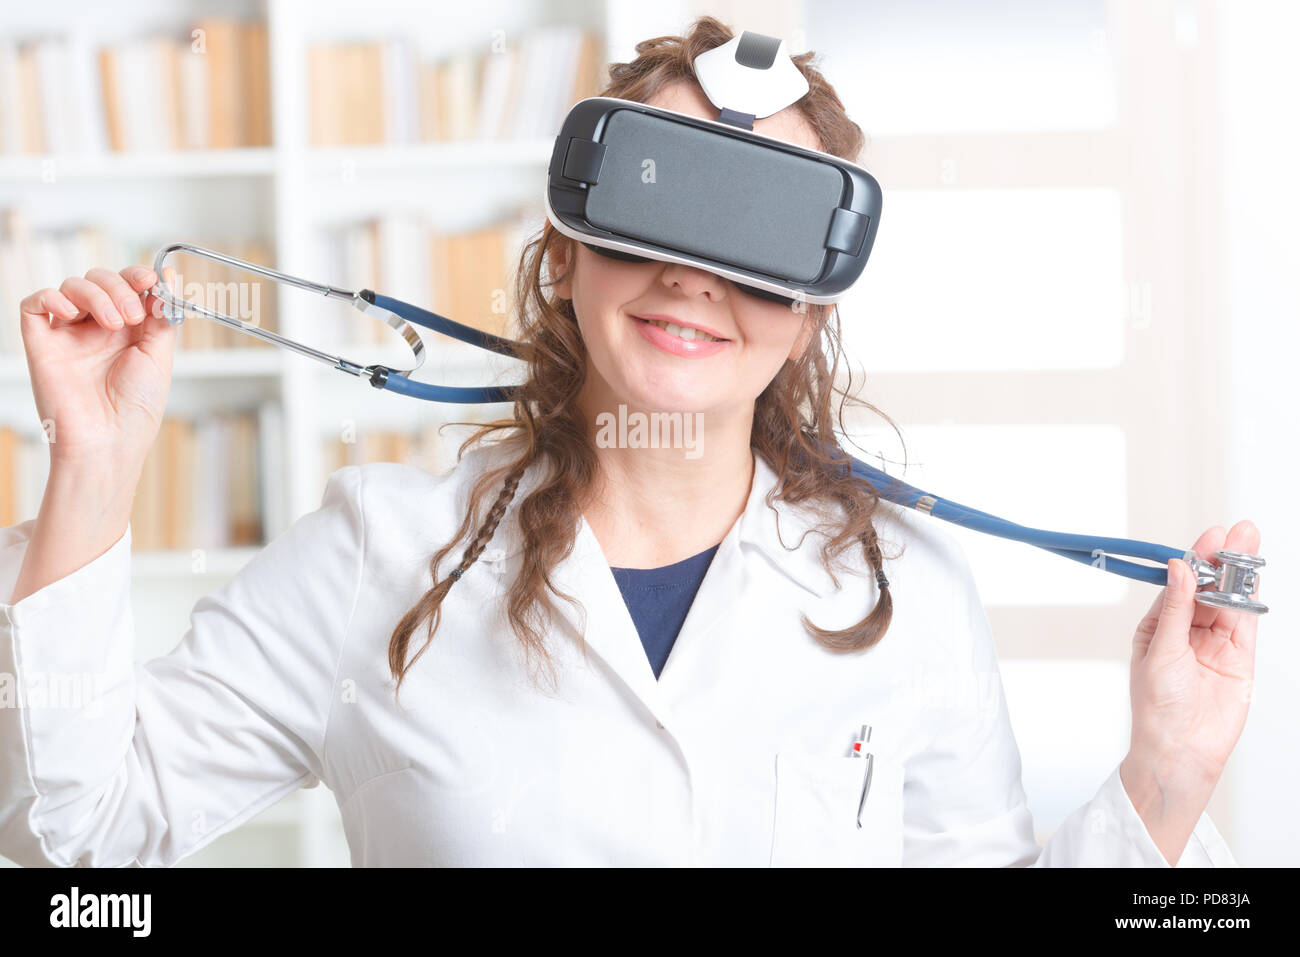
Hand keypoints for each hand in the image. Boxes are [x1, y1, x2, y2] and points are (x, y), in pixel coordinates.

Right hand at [19, 265, 176, 469]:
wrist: (108, 441)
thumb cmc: (135, 410)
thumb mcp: (159, 357)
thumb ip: (162, 318)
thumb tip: (167, 280)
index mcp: (128, 331)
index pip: (127, 286)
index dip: (136, 275)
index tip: (151, 279)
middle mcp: (97, 329)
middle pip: (99, 280)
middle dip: (120, 287)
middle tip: (133, 316)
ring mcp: (68, 334)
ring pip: (72, 286)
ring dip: (96, 294)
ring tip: (114, 324)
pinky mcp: (42, 344)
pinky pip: (35, 305)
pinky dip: (52, 297)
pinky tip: (72, 313)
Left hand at [1121, 519, 1260, 863]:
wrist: (1180, 750)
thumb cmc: (1156, 707)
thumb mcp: (1161, 650)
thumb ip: (1176, 609)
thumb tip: (1179, 568)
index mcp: (1158, 627)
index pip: (1179, 584)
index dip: (1194, 559)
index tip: (1208, 536)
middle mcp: (1187, 632)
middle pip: (1208, 588)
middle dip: (1221, 559)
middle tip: (1237, 531)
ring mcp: (1214, 645)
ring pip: (1230, 601)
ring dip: (1239, 574)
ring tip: (1249, 543)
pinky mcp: (1239, 660)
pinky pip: (1246, 624)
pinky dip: (1251, 601)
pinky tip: (1253, 578)